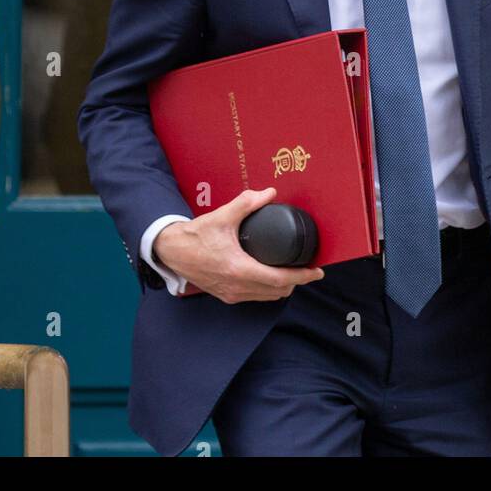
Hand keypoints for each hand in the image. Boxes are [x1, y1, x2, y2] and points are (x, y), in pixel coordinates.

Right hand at [153, 186, 325, 303]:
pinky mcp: (226, 295)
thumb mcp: (222, 216)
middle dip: (296, 281)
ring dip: (283, 287)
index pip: (279, 280)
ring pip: (267, 297)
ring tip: (293, 272)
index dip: (302, 277)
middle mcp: (237, 287)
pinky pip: (255, 297)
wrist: (172, 252)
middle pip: (277, 292)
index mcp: (239, 269)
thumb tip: (269, 193)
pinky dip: (268, 290)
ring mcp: (232, 294)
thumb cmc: (195, 236)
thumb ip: (246, 203)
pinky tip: (271, 277)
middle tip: (308, 269)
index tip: (317, 271)